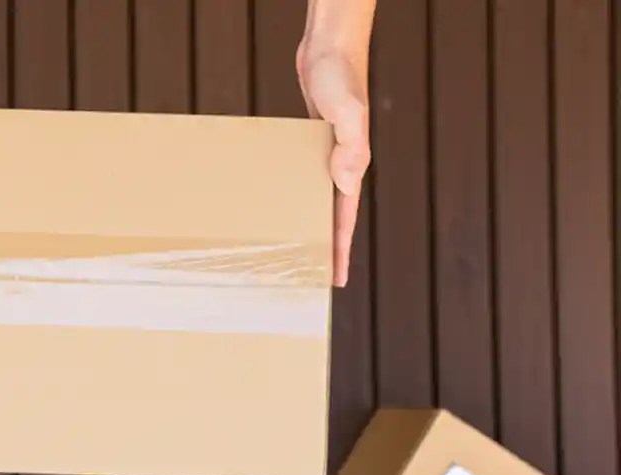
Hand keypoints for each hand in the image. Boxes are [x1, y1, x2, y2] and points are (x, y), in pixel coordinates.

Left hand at [297, 1, 374, 286]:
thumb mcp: (347, 110)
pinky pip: (297, 179)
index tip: (336, 279)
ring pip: (312, 201)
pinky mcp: (307, 145)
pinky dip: (287, 195)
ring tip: (286, 250)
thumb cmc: (341, 76)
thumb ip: (351, 144)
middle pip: (329, 218)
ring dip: (303, 224)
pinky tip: (270, 205)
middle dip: (321, 248)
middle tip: (304, 278)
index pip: (345, 221)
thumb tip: (346, 179)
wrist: (330, 48)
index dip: (341, 251)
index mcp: (349, 168)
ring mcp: (322, 157)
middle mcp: (338, 168)